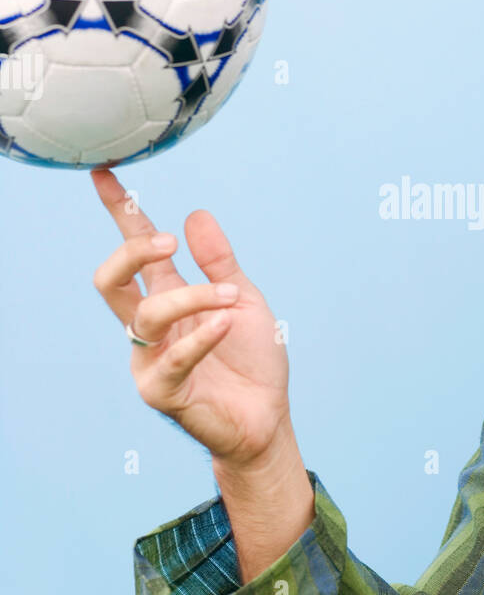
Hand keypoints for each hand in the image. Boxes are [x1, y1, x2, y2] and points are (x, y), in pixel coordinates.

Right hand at [91, 167, 290, 468]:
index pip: (135, 248)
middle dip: (132, 252)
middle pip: (112, 280)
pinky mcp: (162, 392)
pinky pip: (171, 359)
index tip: (105, 175)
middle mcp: (151, 325)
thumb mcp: (244, 299)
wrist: (266, 419)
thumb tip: (195, 214)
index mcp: (168, 296)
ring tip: (231, 298)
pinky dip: (199, 337)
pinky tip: (224, 325)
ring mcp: (150, 359)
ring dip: (191, 297)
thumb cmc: (251, 360)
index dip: (121, 212)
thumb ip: (220, 261)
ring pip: (146, 315)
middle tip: (168, 242)